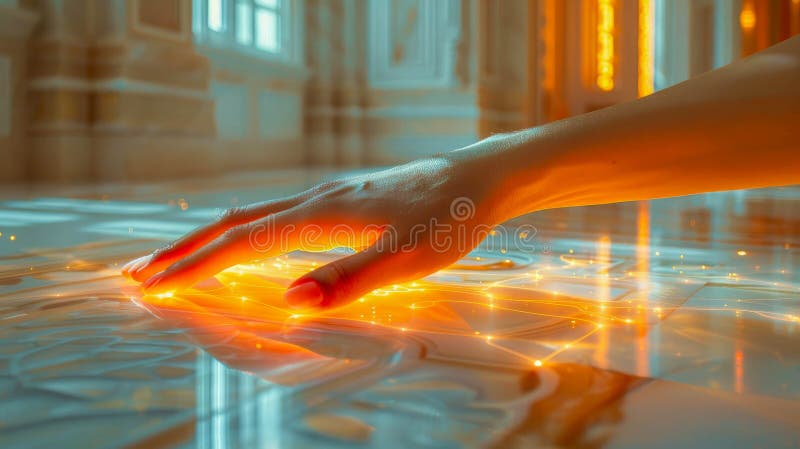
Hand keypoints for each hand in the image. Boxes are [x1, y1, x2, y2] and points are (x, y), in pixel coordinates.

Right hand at [123, 155, 505, 309]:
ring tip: (179, 259)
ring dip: (211, 239)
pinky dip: (246, 232)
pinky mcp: (344, 199)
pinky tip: (252, 242)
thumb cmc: (449, 217)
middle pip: (234, 223)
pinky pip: (278, 216)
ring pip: (254, 216)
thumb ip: (350, 276)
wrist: (479, 178)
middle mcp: (315, 200)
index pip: (242, 243)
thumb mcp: (408, 255)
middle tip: (139, 271)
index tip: (151, 285)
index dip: (195, 266)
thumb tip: (291, 300)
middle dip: (185, 250)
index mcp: (320, 214)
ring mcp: (329, 196)